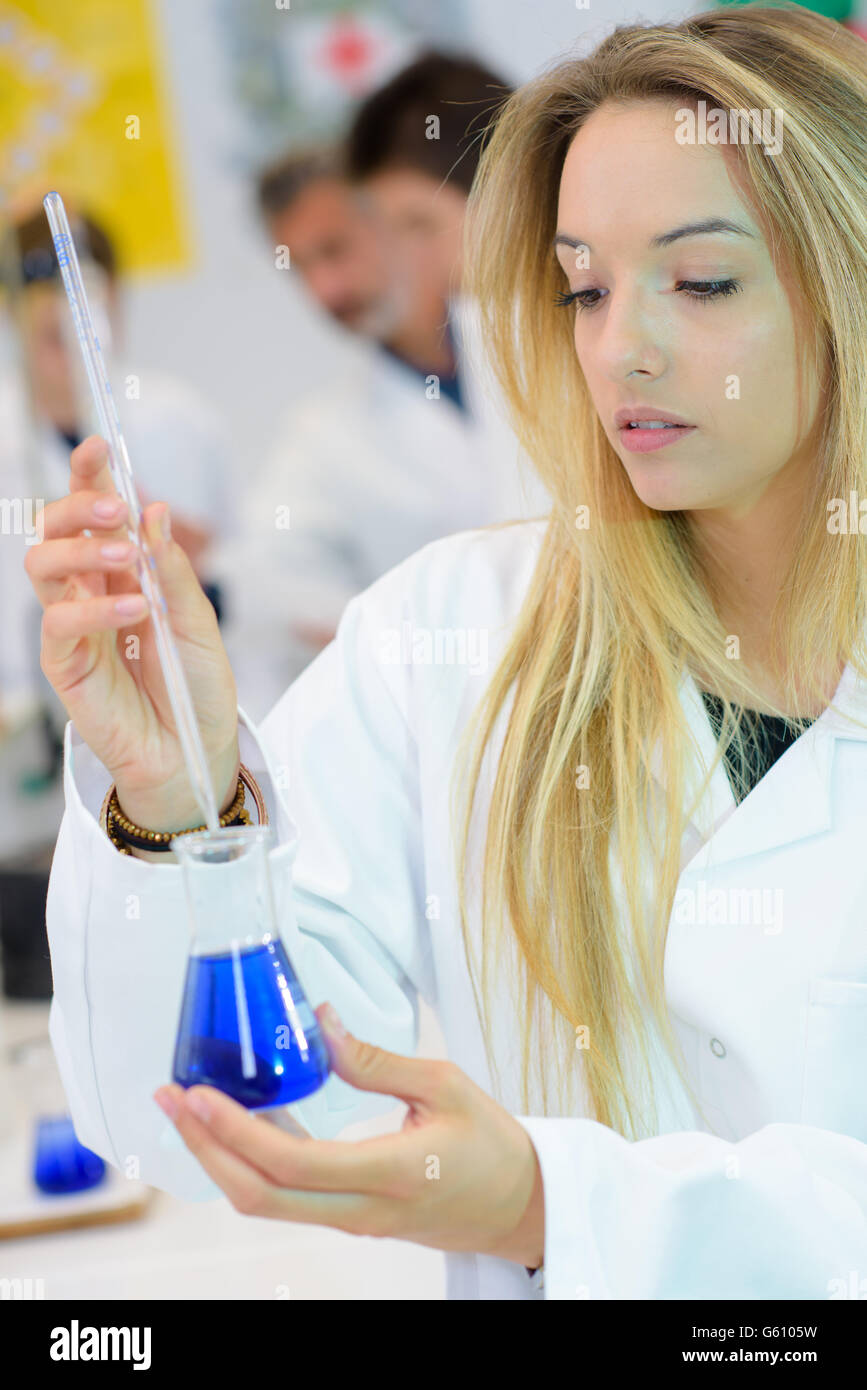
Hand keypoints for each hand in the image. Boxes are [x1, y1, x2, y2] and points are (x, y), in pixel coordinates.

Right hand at [24, 435, 238, 828]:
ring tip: (125, 560)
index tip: (99, 444)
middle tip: (116, 507)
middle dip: (78, 504)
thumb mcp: (199, 623)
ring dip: (81, 551)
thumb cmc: (197, 689)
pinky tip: (132, 610)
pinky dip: (93, 608)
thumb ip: (173, 572)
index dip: (89, 476)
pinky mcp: (64, 665)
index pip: (94, 514)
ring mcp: (72, 626)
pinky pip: (57, 622)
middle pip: (54, 528)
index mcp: (123, 573)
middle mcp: (90, 592)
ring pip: (41, 565)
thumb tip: (154, 511)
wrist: (196, 754)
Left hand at [153, 1003, 544, 1268]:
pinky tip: (237, 1123)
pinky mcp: (348, 1216)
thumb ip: (376, 1059)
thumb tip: (319, 1021)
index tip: (197, 1094)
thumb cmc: (491, 1145)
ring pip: (266, 1202)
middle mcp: (361, 1208)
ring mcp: (352, 1220)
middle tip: (170, 1099)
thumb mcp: (445, 1084)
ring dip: (220, 1157)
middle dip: (204, 1149)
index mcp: (389, 1173)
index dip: (234, 1132)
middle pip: (259, 1197)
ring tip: (190, 1108)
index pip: (292, 1163)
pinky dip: (250, 1161)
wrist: (520, 1205)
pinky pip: (286, 1196)